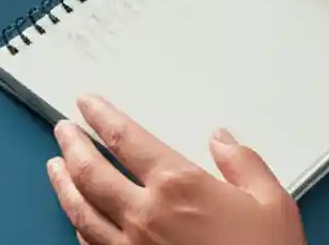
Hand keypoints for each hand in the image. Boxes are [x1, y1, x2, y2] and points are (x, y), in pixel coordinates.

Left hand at [47, 94, 306, 244]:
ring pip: (80, 210)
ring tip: (55, 167)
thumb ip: (244, 164)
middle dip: (72, 145)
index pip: (125, 138)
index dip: (100, 116)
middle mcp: (145, 215)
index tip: (87, 102)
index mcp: (178, 186)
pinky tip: (76, 218)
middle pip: (91, 171)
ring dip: (63, 184)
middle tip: (63, 129)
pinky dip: (78, 226)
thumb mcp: (272, 203)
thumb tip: (222, 140)